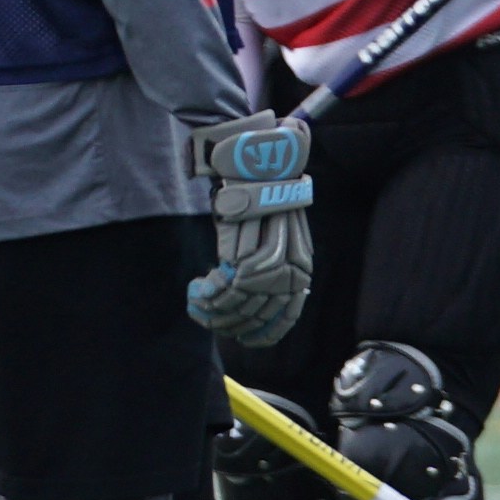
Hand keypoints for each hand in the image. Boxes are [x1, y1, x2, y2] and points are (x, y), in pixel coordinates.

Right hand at [186, 112, 312, 344]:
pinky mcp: (249, 250)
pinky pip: (225, 287)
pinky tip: (197, 288)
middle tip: (206, 315)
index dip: (264, 333)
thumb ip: (268, 265)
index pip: (287, 315)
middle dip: (228, 322)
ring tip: (197, 301)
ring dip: (212, 308)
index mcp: (302, 265)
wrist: (252, 160)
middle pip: (258, 314)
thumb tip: (249, 298)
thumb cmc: (256, 195)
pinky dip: (207, 293)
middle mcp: (291, 268)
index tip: (242, 338)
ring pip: (238, 303)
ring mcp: (271, 262)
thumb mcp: (273, 233)